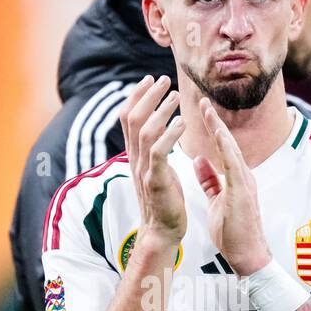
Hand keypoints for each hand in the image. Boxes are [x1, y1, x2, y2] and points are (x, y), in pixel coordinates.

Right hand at [120, 75, 185, 247]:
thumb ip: (154, 150)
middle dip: (147, 95)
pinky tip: (182, 122)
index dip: (136, 96)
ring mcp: (143, 170)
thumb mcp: (156, 170)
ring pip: (145, 131)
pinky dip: (170, 134)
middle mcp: (134, 160)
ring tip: (176, 95)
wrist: (162, 231)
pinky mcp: (155, 181)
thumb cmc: (164, 201)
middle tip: (163, 79)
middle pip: (133, 119)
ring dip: (161, 110)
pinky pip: (159, 152)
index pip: (127, 119)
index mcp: (134, 156)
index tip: (149, 79)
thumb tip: (159, 128)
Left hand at [193, 97, 271, 274]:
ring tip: (207, 110)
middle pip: (227, 142)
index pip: (222, 148)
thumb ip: (210, 180)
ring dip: (218, 128)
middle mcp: (242, 176)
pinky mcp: (243, 191)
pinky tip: (217, 134)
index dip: (212, 129)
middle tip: (203, 101)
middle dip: (214, 121)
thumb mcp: (216, 200)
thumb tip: (199, 161)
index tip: (201, 112)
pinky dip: (225, 148)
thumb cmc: (233, 232)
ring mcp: (245, 182)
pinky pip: (233, 165)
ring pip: (231, 149)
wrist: (247, 255)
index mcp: (236, 178)